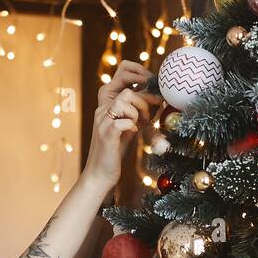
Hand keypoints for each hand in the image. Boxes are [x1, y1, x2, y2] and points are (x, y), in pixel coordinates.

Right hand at [84, 60, 162, 191]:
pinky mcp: (106, 134)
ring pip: (125, 101)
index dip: (142, 85)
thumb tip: (157, 99)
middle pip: (128, 92)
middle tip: (148, 118)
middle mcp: (101, 111)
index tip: (156, 97)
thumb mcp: (129, 128)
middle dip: (144, 103)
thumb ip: (137, 113)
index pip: (123, 82)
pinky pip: (125, 121)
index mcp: (106, 107)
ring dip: (138, 113)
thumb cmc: (116, 151)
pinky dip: (133, 127)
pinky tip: (132, 134)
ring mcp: (102, 122)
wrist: (100, 175)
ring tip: (139, 126)